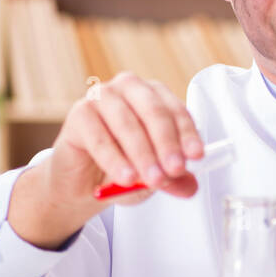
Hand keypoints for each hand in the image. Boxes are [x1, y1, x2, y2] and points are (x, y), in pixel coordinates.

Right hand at [47, 71, 203, 203]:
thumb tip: (190, 187)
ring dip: (143, 155)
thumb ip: (173, 179)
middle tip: (175, 170)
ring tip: (153, 179)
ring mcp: (102, 97)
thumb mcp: (154, 176)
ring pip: (127, 124)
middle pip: (154, 112)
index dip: (187, 134)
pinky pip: (100, 138)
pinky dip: (115, 160)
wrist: (83, 183)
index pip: (176, 110)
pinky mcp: (79, 114)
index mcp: (154, 95)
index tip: (196, 155)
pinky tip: (126, 177)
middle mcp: (129, 89)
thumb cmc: (122, 167)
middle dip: (167, 144)